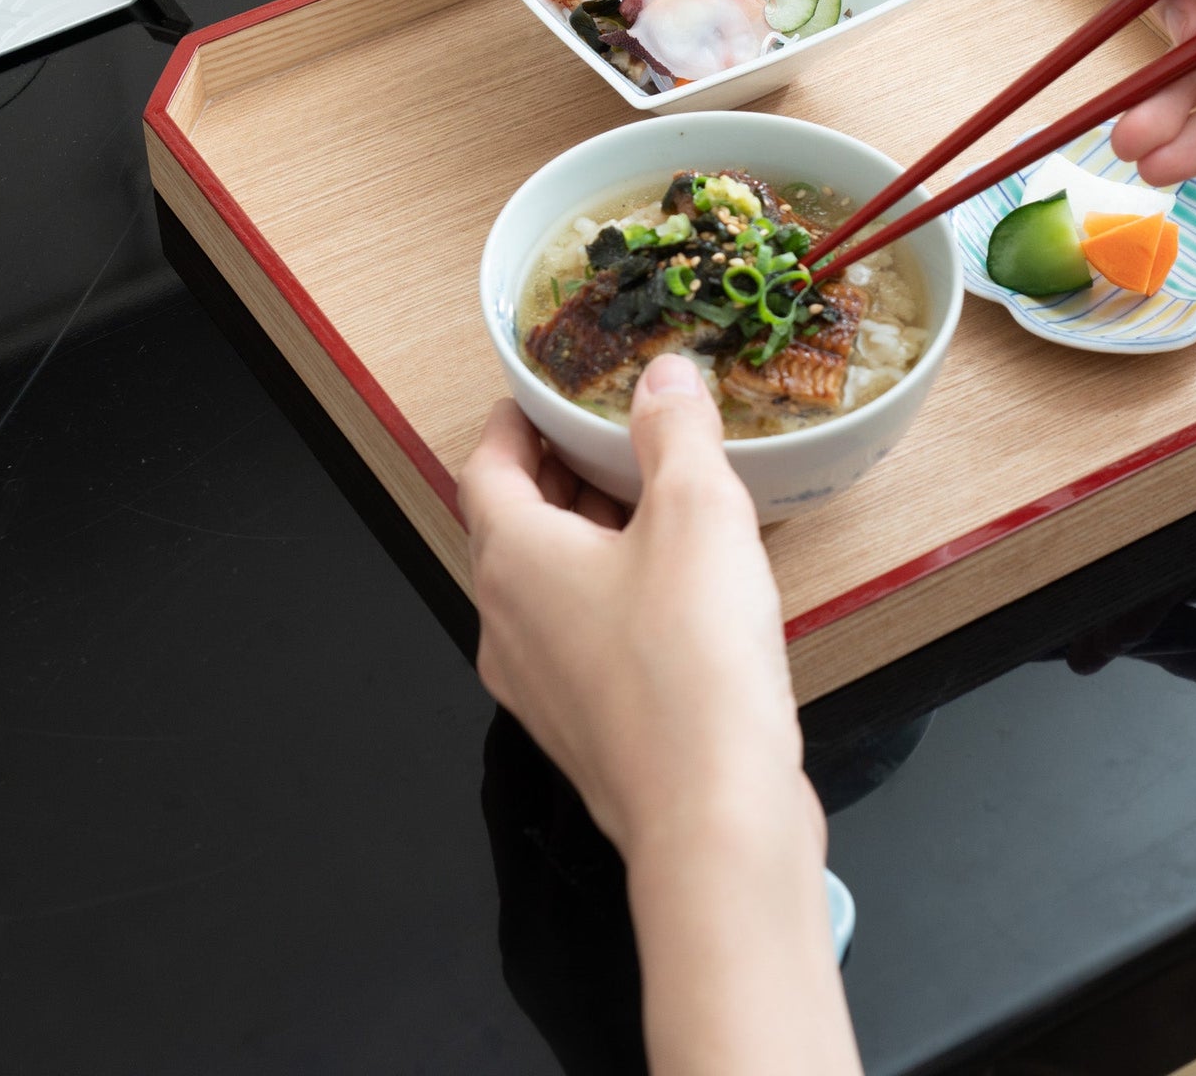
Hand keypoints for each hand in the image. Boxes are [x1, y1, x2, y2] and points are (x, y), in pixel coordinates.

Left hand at [459, 353, 814, 862]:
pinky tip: (677, 591)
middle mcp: (507, 624)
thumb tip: (664, 379)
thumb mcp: (697, 513)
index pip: (482, 468)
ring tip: (653, 506)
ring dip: (586, 537)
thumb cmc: (691, 670)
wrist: (713, 816)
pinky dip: (610, 594)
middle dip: (557, 476)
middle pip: (510, 528)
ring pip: (546, 586)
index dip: (509, 424)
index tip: (537, 397)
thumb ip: (676, 432)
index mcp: (513, 560)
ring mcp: (540, 685)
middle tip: (607, 440)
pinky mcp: (584, 726)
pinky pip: (579, 637)